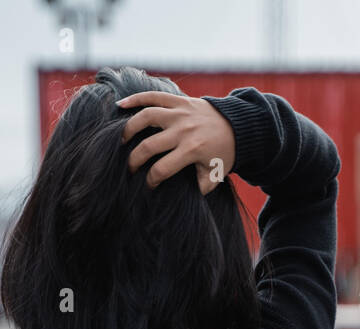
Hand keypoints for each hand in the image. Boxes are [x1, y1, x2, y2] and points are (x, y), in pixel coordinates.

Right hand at [117, 91, 235, 194]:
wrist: (239, 125)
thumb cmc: (223, 154)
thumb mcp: (214, 175)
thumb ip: (199, 188)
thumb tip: (180, 200)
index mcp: (192, 150)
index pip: (162, 169)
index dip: (151, 181)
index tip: (148, 185)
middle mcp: (184, 130)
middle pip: (149, 146)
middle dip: (135, 161)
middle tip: (130, 169)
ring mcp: (180, 112)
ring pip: (146, 116)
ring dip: (129, 129)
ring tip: (122, 141)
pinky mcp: (179, 100)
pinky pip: (154, 96)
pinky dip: (136, 98)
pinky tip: (120, 105)